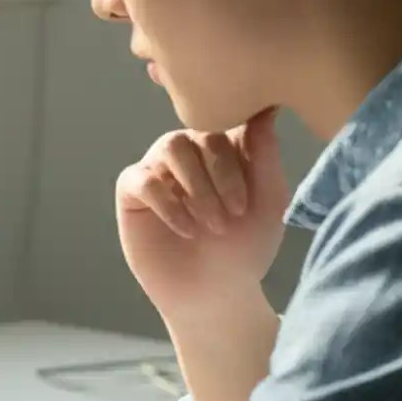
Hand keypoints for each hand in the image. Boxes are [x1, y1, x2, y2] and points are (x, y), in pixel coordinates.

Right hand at [115, 107, 287, 311]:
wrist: (214, 292)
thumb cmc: (244, 248)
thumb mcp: (269, 202)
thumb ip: (266, 155)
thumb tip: (266, 108)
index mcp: (224, 146)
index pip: (229, 121)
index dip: (241, 155)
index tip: (250, 199)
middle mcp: (190, 150)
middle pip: (201, 133)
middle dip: (222, 176)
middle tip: (234, 216)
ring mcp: (159, 167)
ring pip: (171, 147)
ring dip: (196, 188)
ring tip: (211, 225)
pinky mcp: (132, 191)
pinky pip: (143, 179)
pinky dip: (168, 204)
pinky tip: (185, 229)